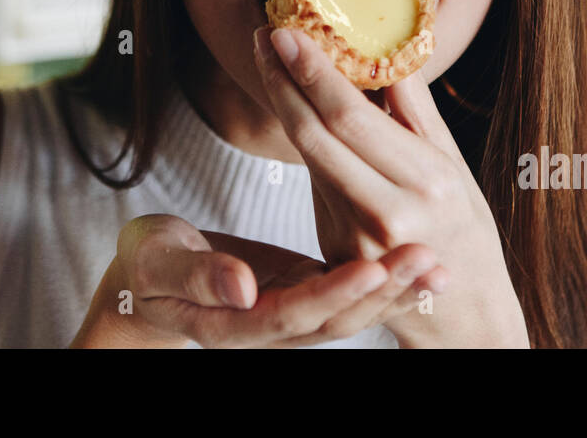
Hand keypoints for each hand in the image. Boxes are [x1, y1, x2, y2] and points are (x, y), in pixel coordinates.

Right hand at [69, 213, 443, 347]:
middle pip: (337, 317)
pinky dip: (389, 278)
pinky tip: (424, 261)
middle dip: (384, 290)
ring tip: (438, 263)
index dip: (334, 292)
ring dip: (396, 287)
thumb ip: (194, 274)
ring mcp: (294, 311)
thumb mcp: (156, 261)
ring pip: (353, 308)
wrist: (152, 278)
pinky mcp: (307, 291)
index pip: (293, 313)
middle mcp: (273, 327)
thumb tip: (239, 287)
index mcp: (235, 324)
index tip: (371, 265)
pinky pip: (353, 289)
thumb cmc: (147, 263)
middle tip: (427, 258)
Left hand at [254, 26, 529, 347]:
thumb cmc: (465, 228)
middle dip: (281, 80)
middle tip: (263, 35)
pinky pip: (315, 180)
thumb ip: (414, 109)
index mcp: (425, 182)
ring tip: (269, 60)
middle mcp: (386, 213)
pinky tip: (292, 102)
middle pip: (315, 136)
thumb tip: (385, 47)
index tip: (286, 33)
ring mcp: (355, 238)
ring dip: (283, 102)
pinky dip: (303, 137)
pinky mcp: (335, 250)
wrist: (462, 312)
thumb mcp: (454, 163)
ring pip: (308, 156)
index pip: (350, 117)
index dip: (312, 72)